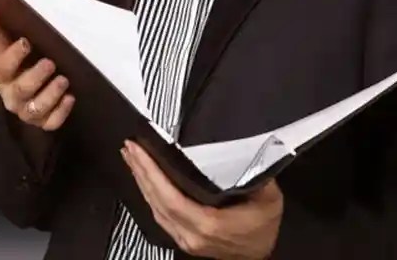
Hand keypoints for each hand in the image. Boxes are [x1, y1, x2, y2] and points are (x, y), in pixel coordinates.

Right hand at [0, 0, 74, 130]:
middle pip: (21, 90)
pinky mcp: (44, 123)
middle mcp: (10, 96)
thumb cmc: (15, 66)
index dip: (13, 57)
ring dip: (51, 94)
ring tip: (63, 80)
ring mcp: (27, 112)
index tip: (26, 42)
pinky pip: (52, 123)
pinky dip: (61, 111)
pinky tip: (70, 98)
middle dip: (35, 77)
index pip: (3, 69)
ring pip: (37, 108)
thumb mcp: (4, 46)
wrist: (24, 96)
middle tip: (50, 62)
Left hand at [121, 140, 282, 259]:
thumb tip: (244, 147)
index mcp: (209, 223)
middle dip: (140, 171)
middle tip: (129, 147)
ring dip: (141, 181)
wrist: (260, 256)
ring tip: (132, 158)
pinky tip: (143, 180)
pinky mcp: (183, 240)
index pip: (170, 197)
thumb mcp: (268, 199)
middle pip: (156, 201)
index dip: (151, 173)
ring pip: (154, 209)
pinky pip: (159, 216)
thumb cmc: (264, 226)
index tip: (139, 150)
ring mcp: (185, 239)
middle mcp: (192, 234)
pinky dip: (148, 195)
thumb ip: (255, 173)